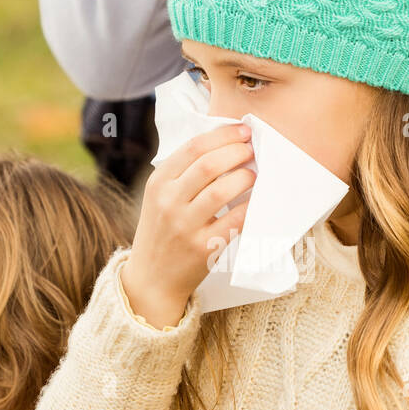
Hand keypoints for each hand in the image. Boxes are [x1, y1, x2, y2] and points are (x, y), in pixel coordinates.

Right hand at [122, 122, 253, 326]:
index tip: (243, 131)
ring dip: (245, 177)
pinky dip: (249, 207)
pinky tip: (256, 200)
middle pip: (208, 165)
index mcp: (158, 183)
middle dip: (237, 152)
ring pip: (222, 190)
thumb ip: (183, 173)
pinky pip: (233, 220)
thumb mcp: (160, 197)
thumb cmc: (163, 231)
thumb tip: (225, 144)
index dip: (223, 135)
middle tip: (252, 150)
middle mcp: (168, 202)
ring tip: (254, 174)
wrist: (152, 278)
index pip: (193, 148)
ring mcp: (184, 226)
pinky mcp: (202, 248)